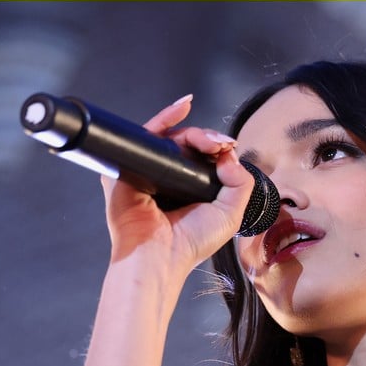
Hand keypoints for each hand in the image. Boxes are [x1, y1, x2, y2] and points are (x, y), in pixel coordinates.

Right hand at [102, 94, 254, 278]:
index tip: (228, 146)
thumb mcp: (229, 214)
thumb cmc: (190, 243)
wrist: (158, 257)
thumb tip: (230, 153)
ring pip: (169, 136)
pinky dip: (163, 118)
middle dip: (206, 137)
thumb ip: (240, 183)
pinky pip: (144, 135)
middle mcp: (167, 176)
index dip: (217, 146)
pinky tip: (181, 108)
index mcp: (189, 187)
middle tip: (219, 144)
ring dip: (191, 130)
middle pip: (187, 143)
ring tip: (207, 139)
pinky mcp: (126, 167)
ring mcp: (146, 170)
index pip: (203, 156)